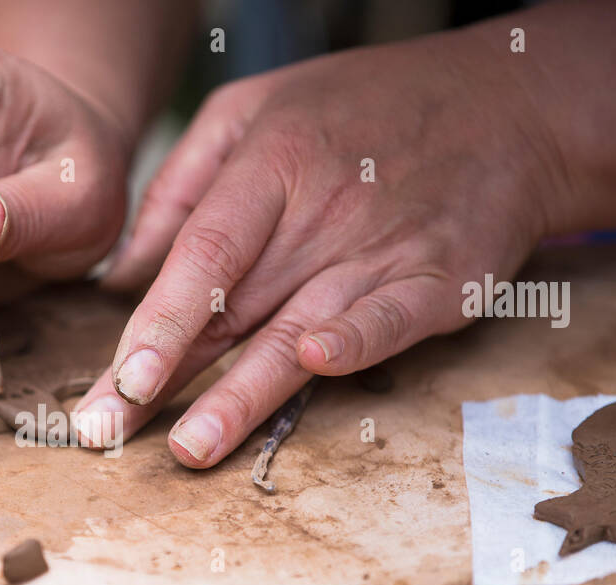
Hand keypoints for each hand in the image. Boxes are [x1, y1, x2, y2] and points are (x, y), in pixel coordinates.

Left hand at [75, 31, 562, 466]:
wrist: (506, 106)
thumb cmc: (361, 110)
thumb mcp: (254, 109)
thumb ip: (180, 187)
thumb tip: (121, 274)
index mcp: (270, 166)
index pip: (200, 254)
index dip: (156, 320)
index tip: (117, 378)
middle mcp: (320, 212)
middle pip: (231, 309)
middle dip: (166, 378)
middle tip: (109, 433)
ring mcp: (381, 249)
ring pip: (295, 333)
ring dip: (241, 395)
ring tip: (190, 448)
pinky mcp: (436, 281)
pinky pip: (390, 317)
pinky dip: (358, 340)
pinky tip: (318, 364)